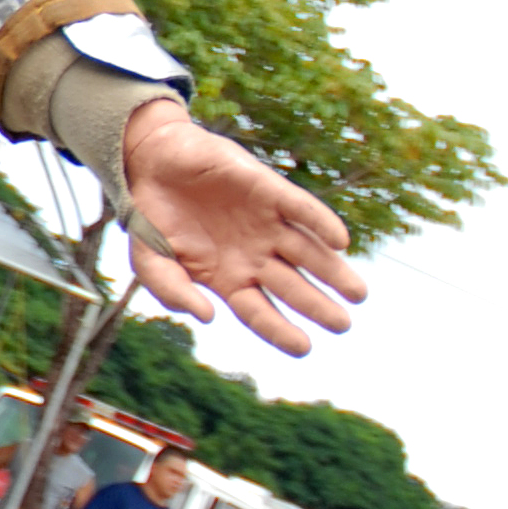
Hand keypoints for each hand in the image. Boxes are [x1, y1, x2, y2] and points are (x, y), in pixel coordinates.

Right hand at [121, 102, 366, 357]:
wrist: (151, 160)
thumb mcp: (150, 260)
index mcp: (227, 277)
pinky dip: (321, 223)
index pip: (259, 311)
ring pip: (307, 252)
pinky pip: (301, 209)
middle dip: (319, 306)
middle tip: (343, 324)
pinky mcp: (268, 190)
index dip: (281, 331)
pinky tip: (340, 241)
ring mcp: (265, 223)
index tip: (304, 348)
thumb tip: (209, 317)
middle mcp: (254, 254)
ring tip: (357, 293)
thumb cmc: (152, 215)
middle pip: (293, 286)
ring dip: (333, 271)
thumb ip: (172, 292)